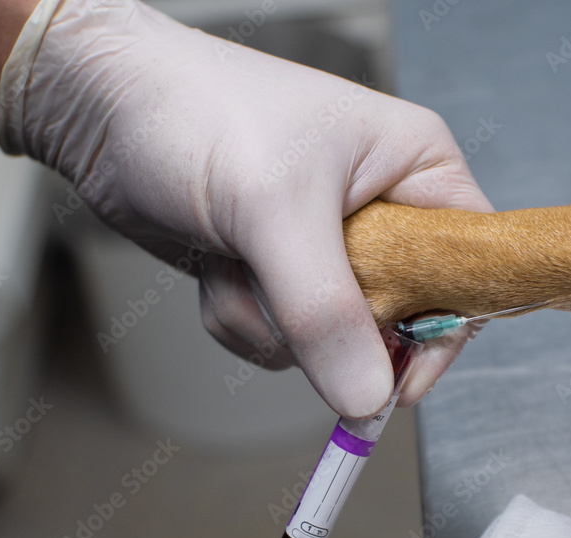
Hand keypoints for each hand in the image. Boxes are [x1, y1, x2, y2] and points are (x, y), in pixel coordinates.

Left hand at [0, 0, 491, 417]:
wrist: (102, 108)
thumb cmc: (196, 113)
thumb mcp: (275, 210)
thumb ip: (327, 310)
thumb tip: (368, 396)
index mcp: (414, 169)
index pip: (469, 267)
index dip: (443, 330)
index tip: (399, 381)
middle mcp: (381, 212)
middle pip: (399, 319)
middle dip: (332, 328)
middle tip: (287, 295)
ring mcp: (327, 249)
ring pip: (331, 341)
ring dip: (273, 322)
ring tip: (235, 259)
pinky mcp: (279, 275)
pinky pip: (282, 337)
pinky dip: (242, 318)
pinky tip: (214, 268)